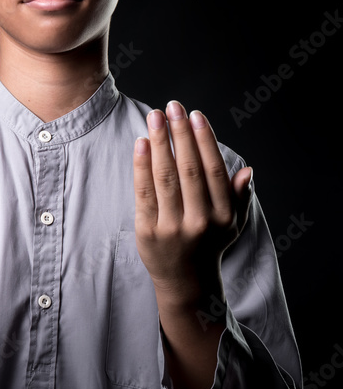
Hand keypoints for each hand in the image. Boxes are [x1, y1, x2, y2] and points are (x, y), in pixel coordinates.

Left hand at [133, 100, 251, 303]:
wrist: (186, 281)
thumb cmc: (209, 243)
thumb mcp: (233, 224)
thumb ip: (238, 197)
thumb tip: (247, 170)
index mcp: (223, 215)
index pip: (214, 170)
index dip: (204, 140)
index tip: (195, 115)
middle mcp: (200, 221)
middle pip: (188, 169)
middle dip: (180, 134)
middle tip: (172, 106)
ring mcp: (172, 227)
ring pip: (165, 177)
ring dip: (159, 142)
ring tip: (154, 117)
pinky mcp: (148, 231)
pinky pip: (144, 191)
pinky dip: (141, 165)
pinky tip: (141, 143)